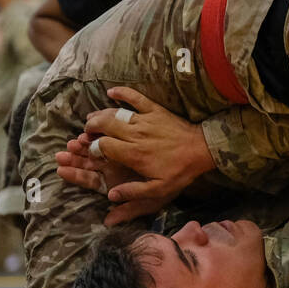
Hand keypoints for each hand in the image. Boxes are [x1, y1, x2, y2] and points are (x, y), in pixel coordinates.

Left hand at [55, 134, 170, 225]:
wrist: (187, 160)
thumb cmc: (169, 183)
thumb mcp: (151, 201)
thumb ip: (129, 210)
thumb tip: (107, 221)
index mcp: (114, 183)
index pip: (90, 180)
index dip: (75, 175)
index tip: (61, 169)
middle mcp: (113, 169)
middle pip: (88, 164)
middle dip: (73, 158)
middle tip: (62, 152)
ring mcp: (118, 153)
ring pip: (95, 150)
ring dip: (82, 145)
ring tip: (74, 141)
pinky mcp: (127, 139)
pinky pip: (108, 136)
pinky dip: (98, 133)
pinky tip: (90, 130)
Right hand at [82, 87, 214, 211]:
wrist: (202, 150)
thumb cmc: (180, 171)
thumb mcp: (159, 190)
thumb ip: (134, 193)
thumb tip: (110, 196)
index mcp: (134, 154)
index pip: (103, 146)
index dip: (93, 148)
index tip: (91, 151)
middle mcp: (136, 135)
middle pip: (104, 125)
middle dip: (91, 128)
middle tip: (86, 132)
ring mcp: (145, 120)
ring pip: (115, 113)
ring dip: (100, 114)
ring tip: (91, 119)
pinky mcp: (155, 110)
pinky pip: (136, 97)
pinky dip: (123, 93)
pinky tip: (111, 91)